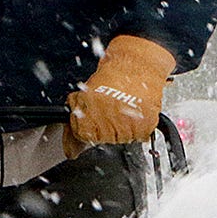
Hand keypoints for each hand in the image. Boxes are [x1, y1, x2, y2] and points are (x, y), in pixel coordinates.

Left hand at [66, 35, 175, 152]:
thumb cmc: (111, 78)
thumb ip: (74, 126)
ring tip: (124, 107)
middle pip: (104, 139)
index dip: (89, 125)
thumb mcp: (84, 97)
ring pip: (122, 139)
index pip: (83, 136)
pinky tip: (135, 110)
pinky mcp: (144, 126)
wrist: (136, 65)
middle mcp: (107, 123)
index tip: (95, 115)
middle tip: (112, 108)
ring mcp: (127, 126)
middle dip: (107, 127)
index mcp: (88, 115)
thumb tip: (71, 152)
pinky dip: (139, 127)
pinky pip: (140, 137)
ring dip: (124, 127)